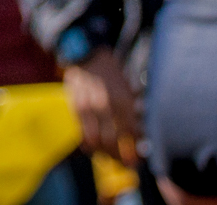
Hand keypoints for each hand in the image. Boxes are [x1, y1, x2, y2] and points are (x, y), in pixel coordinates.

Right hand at [62, 46, 141, 165]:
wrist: (84, 52)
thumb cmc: (110, 70)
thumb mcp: (127, 85)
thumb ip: (134, 107)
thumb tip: (141, 131)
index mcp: (122, 99)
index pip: (131, 132)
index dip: (135, 149)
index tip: (139, 157)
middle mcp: (105, 105)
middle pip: (113, 141)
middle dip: (120, 157)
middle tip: (126, 164)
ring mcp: (88, 107)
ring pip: (96, 141)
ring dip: (104, 154)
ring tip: (111, 159)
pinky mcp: (75, 107)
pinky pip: (82, 133)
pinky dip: (89, 145)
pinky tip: (94, 150)